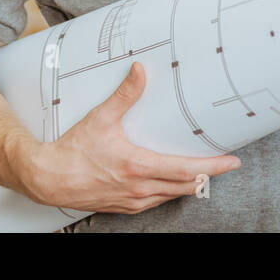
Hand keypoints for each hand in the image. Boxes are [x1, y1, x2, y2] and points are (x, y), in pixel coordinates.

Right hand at [14, 61, 240, 213]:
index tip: (231, 161)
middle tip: (226, 165)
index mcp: (138, 167)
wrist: (47, 179)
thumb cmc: (72, 152)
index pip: (187, 170)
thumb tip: (140, 71)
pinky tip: (171, 183)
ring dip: (189, 184)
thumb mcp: (100, 118)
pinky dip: (169, 192)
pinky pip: (155, 201)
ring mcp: (132, 200)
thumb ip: (124, 95)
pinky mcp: (123, 207)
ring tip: (203, 172)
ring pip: (172, 195)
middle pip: (186, 186)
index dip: (213, 167)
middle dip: (208, 175)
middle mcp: (139, 188)